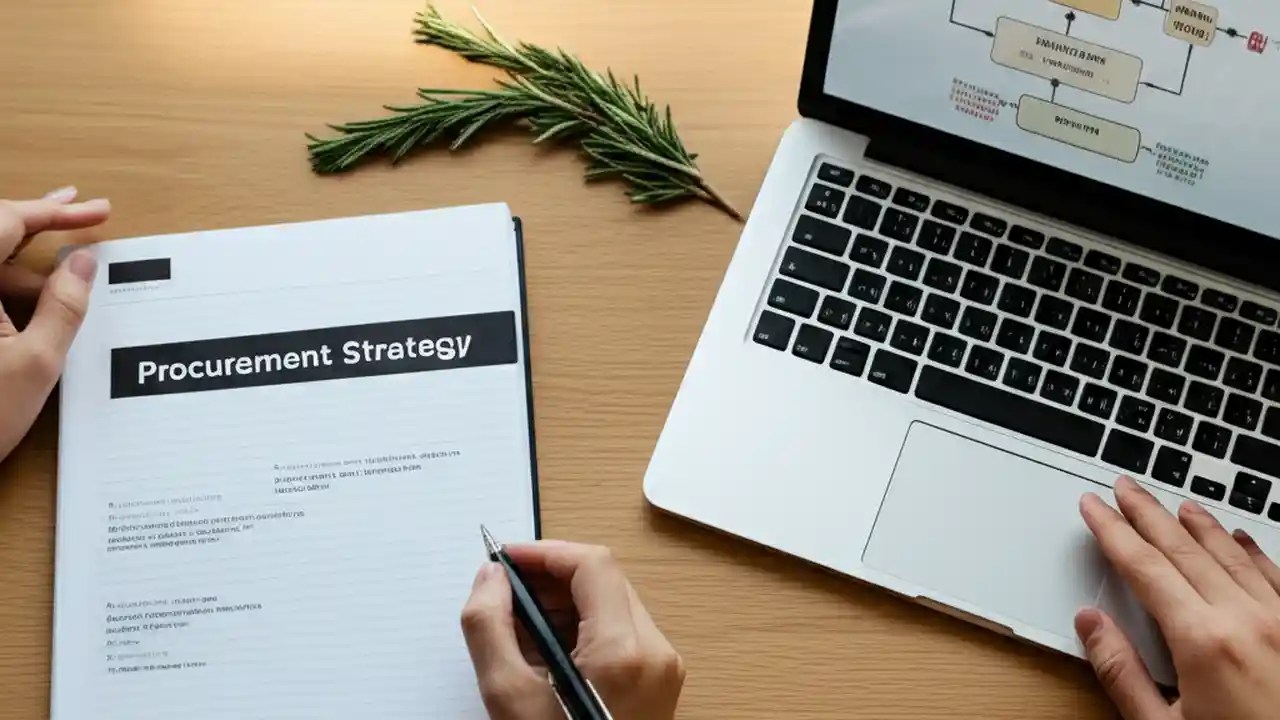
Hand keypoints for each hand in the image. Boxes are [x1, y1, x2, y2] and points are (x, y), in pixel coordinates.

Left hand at [0, 188, 108, 459]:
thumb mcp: (37, 364)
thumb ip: (64, 306)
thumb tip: (83, 263)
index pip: (5, 220)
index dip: (53, 211)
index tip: (94, 209)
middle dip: (39, 221)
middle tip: (84, 211)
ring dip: (25, 258)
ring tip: (71, 264)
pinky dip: (8, 284)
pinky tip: (38, 292)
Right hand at [461, 541, 684, 719]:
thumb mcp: (508, 699)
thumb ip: (489, 626)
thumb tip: (491, 578)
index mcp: (624, 651)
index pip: (591, 565)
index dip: (544, 553)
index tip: (505, 560)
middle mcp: (655, 653)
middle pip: (603, 581)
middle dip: (549, 579)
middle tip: (504, 594)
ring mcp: (662, 669)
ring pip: (611, 605)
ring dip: (562, 605)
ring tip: (517, 630)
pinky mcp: (658, 683)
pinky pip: (619, 634)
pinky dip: (580, 630)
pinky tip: (543, 654)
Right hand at [1077, 475, 1279, 719]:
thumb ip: (1123, 674)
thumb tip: (1090, 624)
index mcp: (1203, 640)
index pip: (1144, 567)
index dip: (1113, 532)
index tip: (1093, 507)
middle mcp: (1248, 620)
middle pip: (1185, 549)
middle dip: (1148, 513)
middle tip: (1125, 487)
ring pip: (1233, 555)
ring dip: (1198, 525)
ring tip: (1175, 504)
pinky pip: (1277, 576)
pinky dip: (1251, 551)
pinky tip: (1240, 540)